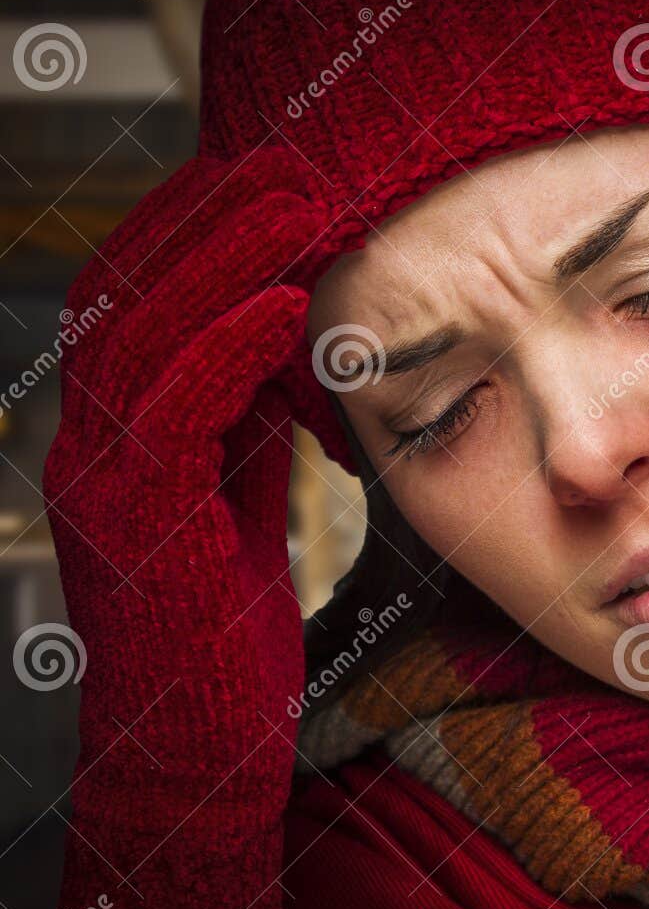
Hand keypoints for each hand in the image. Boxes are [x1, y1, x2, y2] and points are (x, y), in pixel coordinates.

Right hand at [43, 147, 332, 908]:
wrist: (199, 748)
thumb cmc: (225, 626)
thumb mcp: (239, 498)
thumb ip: (245, 421)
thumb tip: (294, 341)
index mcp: (123, 431)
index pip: (145, 299)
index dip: (201, 229)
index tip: (275, 177)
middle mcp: (93, 443)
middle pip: (131, 294)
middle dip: (208, 218)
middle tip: (288, 160)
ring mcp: (102, 482)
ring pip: (142, 336)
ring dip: (220, 259)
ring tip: (295, 200)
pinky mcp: (133, 527)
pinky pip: (170, 416)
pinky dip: (222, 349)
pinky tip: (280, 304)